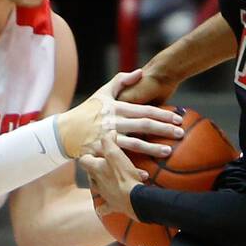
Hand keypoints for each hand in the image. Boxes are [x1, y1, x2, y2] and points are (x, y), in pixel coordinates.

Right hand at [56, 69, 181, 159]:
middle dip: (163, 129)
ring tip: (168, 151)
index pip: (144, 110)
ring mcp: (107, 138)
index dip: (162, 114)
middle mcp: (113, 122)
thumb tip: (140, 72)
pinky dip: (131, 167)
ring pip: (134, 143)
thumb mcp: (102, 93)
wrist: (65, 131)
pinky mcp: (100, 152)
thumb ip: (121, 81)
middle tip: (180, 133)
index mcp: (116, 107)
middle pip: (143, 125)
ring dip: (152, 148)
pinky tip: (145, 174)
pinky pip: (119, 160)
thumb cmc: (87, 111)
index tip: (177, 118)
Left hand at [80, 135, 145, 217]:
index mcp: (96, 170)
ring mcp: (104, 195)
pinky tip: (102, 208)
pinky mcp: (113, 205)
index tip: (95, 151)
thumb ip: (109, 142)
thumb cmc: (124, 176)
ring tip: (110, 179)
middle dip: (96, 169)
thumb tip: (108, 132)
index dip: (87, 155)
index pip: (84, 160)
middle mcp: (97, 183)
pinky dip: (103, 208)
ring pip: (98, 188)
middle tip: (104, 163)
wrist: (134, 199)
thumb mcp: (116, 154)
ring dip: (102, 183)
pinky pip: (105, 208)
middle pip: (90, 174)